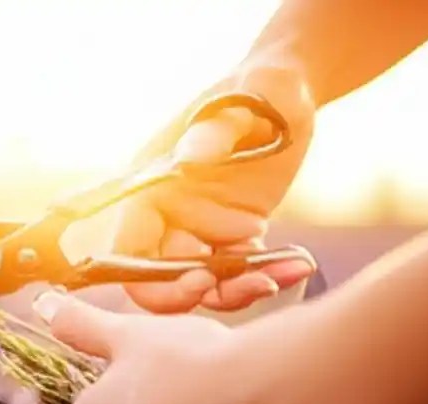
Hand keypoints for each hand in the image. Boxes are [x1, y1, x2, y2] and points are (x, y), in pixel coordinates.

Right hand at [109, 63, 318, 313]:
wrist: (291, 92)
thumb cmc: (262, 86)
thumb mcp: (244, 101)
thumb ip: (214, 129)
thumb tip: (188, 158)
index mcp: (152, 186)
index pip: (129, 251)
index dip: (152, 280)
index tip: (202, 280)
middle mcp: (167, 213)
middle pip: (162, 279)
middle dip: (202, 294)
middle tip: (254, 285)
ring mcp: (198, 226)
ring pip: (202, 283)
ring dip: (239, 290)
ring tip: (282, 275)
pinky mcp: (231, 234)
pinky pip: (238, 271)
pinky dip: (267, 275)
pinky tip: (298, 264)